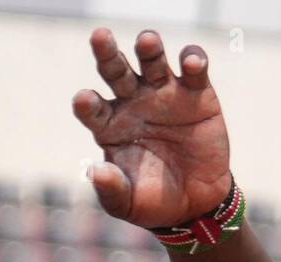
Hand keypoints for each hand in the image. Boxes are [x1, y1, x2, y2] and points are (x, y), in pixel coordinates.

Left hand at [73, 28, 230, 228]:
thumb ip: (111, 190)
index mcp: (109, 126)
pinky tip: (191, 63)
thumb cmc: (153, 202)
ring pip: (152, 61)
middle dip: (107, 53)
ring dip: (149, 48)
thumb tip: (94, 172)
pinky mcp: (196, 94)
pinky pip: (194, 70)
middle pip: (115, 71)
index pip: (92, 108)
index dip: (86, 103)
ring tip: (147, 42)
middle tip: (99, 37)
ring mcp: (164, 95)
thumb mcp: (127, 204)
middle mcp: (132, 103)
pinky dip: (193, 61)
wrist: (196, 205)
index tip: (84, 101)